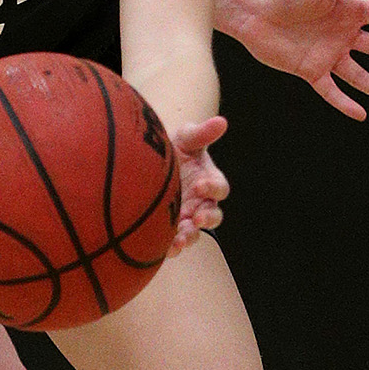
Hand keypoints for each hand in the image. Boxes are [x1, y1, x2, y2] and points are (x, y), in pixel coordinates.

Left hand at [169, 115, 230, 253]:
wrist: (147, 162)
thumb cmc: (173, 147)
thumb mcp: (185, 137)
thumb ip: (201, 133)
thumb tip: (221, 121)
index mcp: (209, 181)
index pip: (219, 188)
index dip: (213, 188)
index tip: (201, 185)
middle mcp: (201, 202)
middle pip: (212, 216)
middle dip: (206, 218)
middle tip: (195, 218)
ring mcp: (186, 216)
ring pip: (194, 232)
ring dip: (189, 236)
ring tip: (178, 240)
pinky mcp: (170, 227)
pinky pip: (174, 241)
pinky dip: (171, 247)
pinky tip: (162, 249)